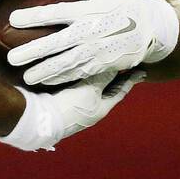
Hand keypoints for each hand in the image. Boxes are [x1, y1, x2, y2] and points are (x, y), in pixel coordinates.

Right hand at [2, 68, 144, 151]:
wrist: (38, 119)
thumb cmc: (69, 107)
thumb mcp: (90, 90)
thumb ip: (102, 77)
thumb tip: (113, 64)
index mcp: (100, 109)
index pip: (120, 91)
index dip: (130, 80)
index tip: (141, 70)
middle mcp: (89, 109)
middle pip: (105, 89)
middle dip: (112, 76)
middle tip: (120, 61)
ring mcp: (74, 106)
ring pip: (89, 86)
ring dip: (93, 74)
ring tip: (98, 59)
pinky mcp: (59, 101)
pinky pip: (73, 85)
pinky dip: (78, 75)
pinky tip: (76, 66)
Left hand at [7, 0, 178, 85]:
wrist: (152, 26)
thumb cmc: (122, 4)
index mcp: (88, 9)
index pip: (56, 13)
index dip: (34, 16)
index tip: (13, 19)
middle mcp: (91, 30)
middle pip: (57, 43)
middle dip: (34, 52)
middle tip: (12, 59)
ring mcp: (98, 50)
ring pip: (67, 63)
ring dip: (46, 72)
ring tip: (26, 78)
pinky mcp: (104, 64)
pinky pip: (80, 73)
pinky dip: (63, 78)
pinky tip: (47, 82)